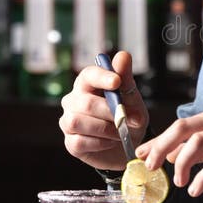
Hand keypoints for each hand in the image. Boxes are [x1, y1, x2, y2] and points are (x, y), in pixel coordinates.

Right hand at [59, 50, 149, 169]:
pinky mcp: (70, 143)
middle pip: (85, 103)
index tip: (117, 82)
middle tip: (131, 119)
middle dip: (110, 112)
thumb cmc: (129, 117)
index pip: (88, 75)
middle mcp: (73, 100)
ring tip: (121, 132)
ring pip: (78, 122)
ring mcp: (68, 122)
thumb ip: (126, 79)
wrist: (129, 147)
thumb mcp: (133, 99)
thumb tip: (123, 55)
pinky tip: (111, 142)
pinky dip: (100, 143)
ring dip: (105, 129)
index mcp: (88, 85)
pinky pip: (80, 141)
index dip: (101, 77)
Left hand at [135, 105, 202, 197]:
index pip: (181, 125)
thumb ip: (201, 149)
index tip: (141, 156)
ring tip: (180, 183)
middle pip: (185, 128)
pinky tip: (197, 190)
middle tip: (151, 169)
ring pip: (200, 142)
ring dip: (183, 164)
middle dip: (162, 148)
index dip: (158, 141)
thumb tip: (169, 155)